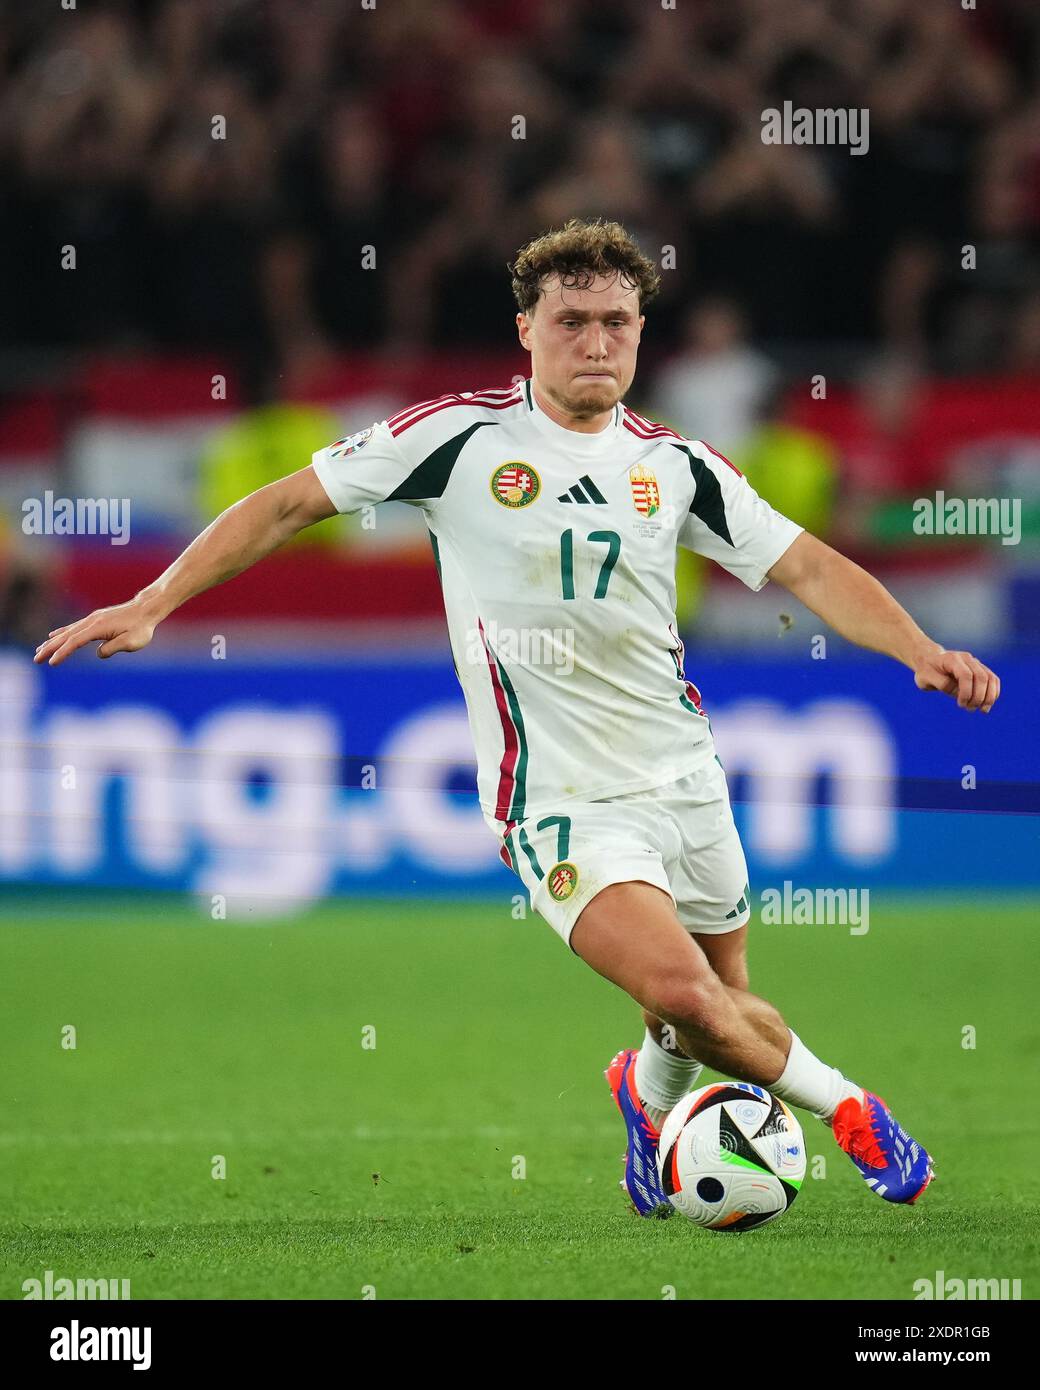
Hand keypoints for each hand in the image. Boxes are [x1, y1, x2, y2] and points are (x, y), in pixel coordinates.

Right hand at [34, 599, 159, 666]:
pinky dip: (61, 633)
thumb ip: (113, 648)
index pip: (75, 642)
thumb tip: (98, 653)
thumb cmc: (141, 628)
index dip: (62, 653)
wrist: (146, 610)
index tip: (51, 663)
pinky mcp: (95, 619)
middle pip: (65, 636)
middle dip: (49, 648)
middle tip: (36, 659)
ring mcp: (92, 619)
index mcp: (98, 627)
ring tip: (39, 650)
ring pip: (67, 632)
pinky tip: (53, 635)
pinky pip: (73, 627)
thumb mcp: (131, 642)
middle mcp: (91, 621)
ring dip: (52, 641)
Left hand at [913, 649, 999, 712]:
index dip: (966, 692)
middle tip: (969, 709)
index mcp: (952, 659)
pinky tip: (987, 705)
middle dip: (978, 696)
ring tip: (982, 710)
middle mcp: (967, 658)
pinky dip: (993, 693)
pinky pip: (993, 680)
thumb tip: (959, 692)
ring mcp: (975, 663)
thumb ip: (942, 684)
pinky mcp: (980, 669)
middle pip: (981, 677)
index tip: (961, 704)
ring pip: (990, 678)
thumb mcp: (926, 679)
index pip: (966, 675)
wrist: (929, 661)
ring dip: (989, 696)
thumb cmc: (926, 671)